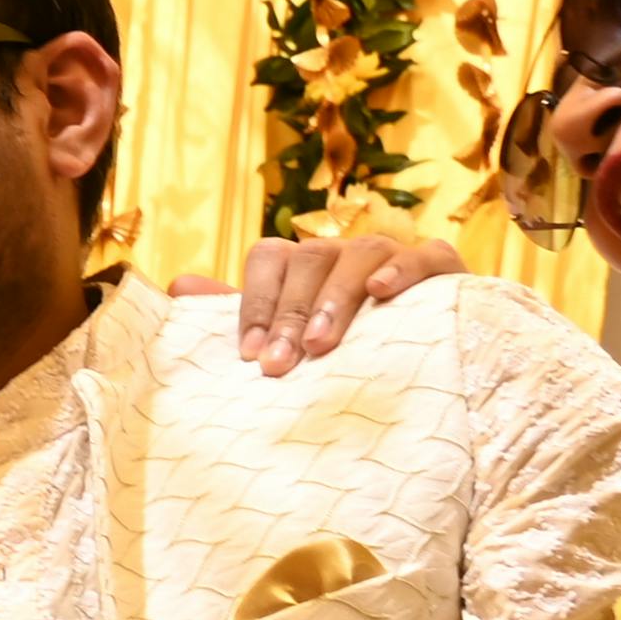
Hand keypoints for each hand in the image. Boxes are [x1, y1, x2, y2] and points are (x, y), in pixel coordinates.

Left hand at [175, 225, 462, 374]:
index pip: (270, 259)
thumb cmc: (350, 353)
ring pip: (361, 254)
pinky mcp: (444, 270)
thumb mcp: (292, 340)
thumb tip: (176, 285)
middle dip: (289, 313)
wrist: (435, 364)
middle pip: (311, 259)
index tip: (248, 355)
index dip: (254, 302)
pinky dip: (404, 269)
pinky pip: (427, 255)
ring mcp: (395, 257)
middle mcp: (346, 255)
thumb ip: (242, 315)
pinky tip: (383, 292)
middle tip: (277, 365)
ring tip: (320, 343)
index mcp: (307, 268)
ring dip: (336, 298)